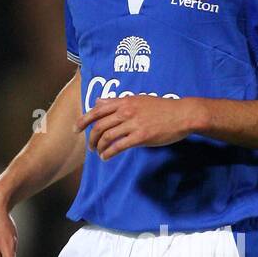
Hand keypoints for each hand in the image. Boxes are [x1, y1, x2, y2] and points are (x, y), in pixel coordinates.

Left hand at [76, 96, 201, 159]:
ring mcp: (133, 124)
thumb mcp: (138, 99)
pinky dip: (109, 153)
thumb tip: (99, 102)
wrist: (181, 114)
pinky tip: (106, 157)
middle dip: (90, 138)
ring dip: (99, 147)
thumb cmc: (162, 108)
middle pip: (99, 125)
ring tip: (98, 153)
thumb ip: (117, 102)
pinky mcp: (141, 137)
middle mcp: (126, 111)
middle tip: (89, 147)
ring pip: (107, 137)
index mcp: (124, 102)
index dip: (83, 120)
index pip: (97, 110)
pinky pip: (119, 146)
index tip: (76, 129)